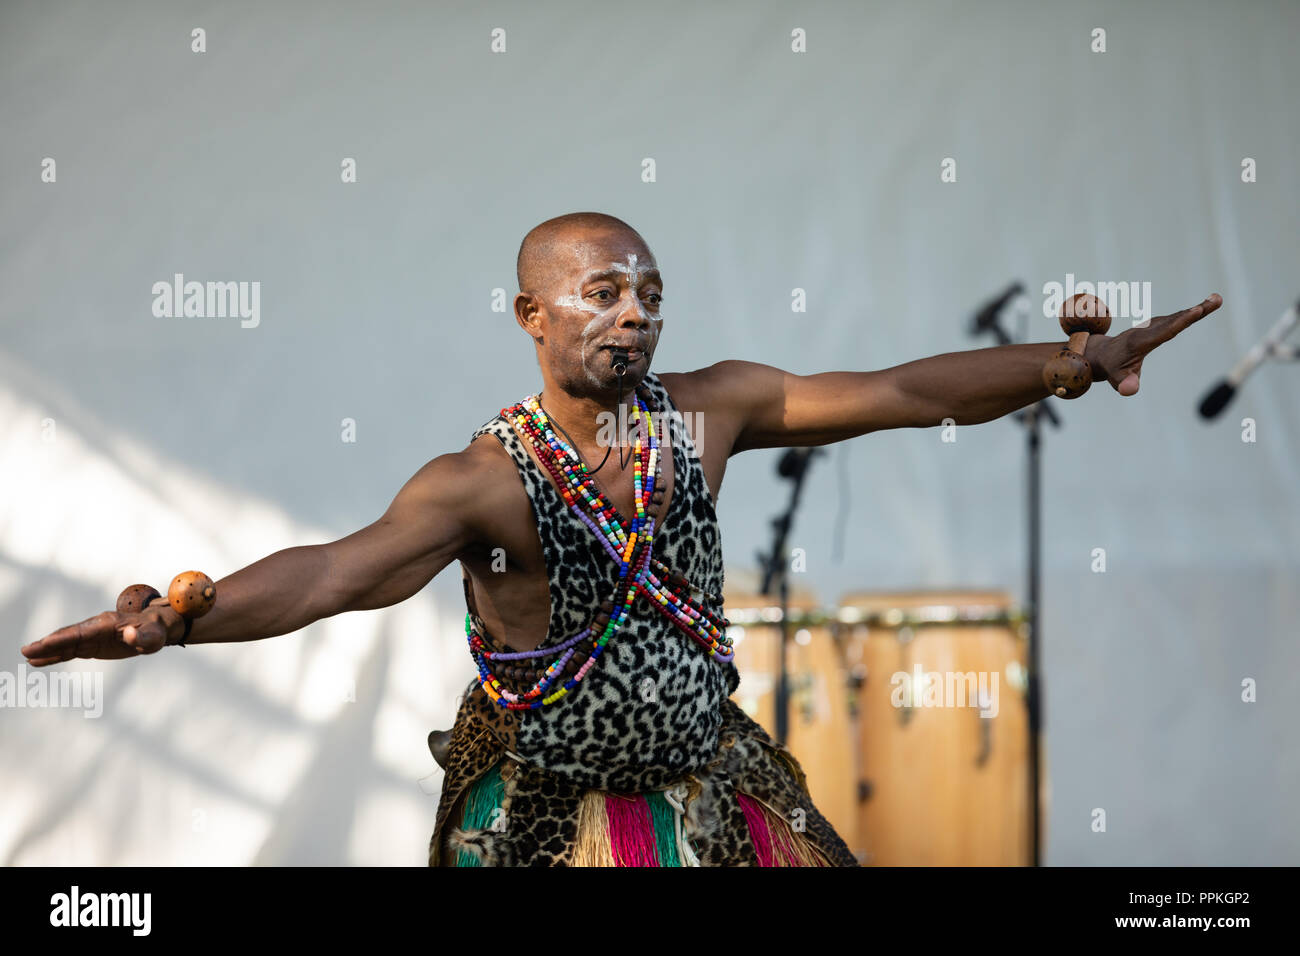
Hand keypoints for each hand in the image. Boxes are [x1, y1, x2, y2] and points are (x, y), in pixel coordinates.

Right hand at [20, 600, 182, 666]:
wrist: (155, 627)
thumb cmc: (155, 632)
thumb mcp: (154, 637)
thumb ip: (142, 637)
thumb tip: (130, 634)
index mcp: (107, 624)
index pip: (81, 632)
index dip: (63, 638)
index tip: (45, 643)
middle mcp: (95, 627)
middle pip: (68, 636)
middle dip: (48, 643)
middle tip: (27, 650)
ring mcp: (91, 635)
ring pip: (66, 643)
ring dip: (47, 650)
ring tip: (27, 655)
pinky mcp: (91, 644)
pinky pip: (70, 650)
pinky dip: (55, 655)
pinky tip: (39, 661)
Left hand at [1084, 294, 1222, 395]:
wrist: (1102, 354)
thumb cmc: (1111, 369)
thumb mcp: (1115, 379)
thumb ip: (1123, 384)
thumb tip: (1130, 390)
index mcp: (1139, 342)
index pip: (1163, 332)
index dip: (1180, 322)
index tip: (1196, 311)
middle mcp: (1146, 330)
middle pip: (1174, 320)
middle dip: (1195, 311)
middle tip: (1216, 299)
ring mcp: (1151, 326)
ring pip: (1176, 317)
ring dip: (1197, 308)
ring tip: (1216, 299)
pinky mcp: (1155, 326)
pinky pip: (1175, 319)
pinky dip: (1189, 313)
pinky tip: (1202, 308)